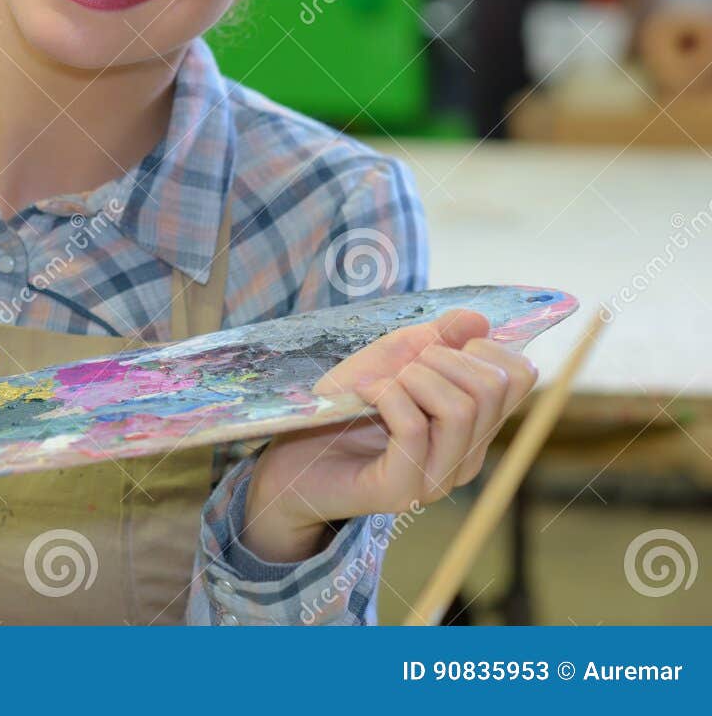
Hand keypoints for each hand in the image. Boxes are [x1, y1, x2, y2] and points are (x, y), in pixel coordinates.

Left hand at [241, 309, 538, 562]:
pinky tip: (362, 393)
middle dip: (440, 358)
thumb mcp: (391, 360)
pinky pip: (414, 427)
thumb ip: (436, 339)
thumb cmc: (341, 410)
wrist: (290, 458)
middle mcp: (465, 459)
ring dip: (413, 377)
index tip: (434, 350)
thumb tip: (480, 320)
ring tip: (381, 384)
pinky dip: (385, 394)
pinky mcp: (400, 490)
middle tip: (400, 369)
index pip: (520, 377)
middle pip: (491, 388)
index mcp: (474, 428)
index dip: (482, 346)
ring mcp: (436, 480)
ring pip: (460, 409)